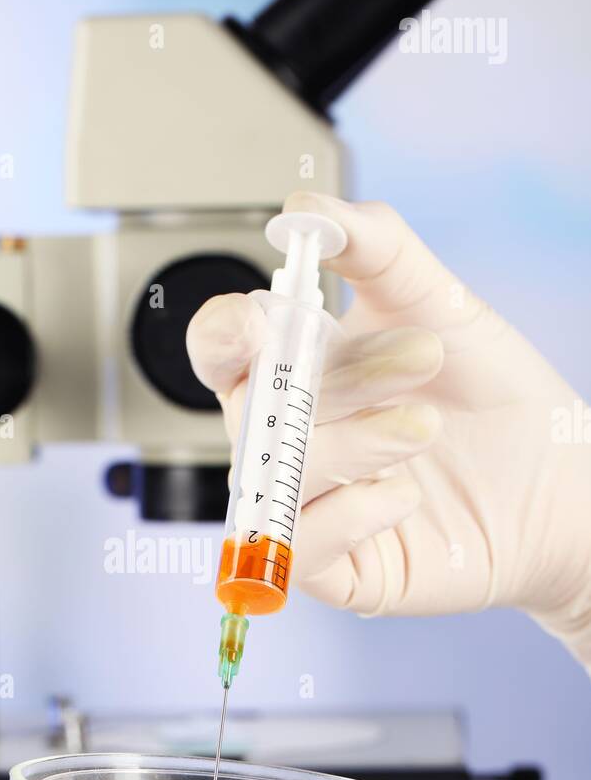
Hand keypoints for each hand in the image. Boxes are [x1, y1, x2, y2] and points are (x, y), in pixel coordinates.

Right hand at [187, 194, 590, 666]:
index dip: (221, 334)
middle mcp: (291, 440)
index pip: (222, 350)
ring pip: (276, 477)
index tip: (260, 316)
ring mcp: (306, 505)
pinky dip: (354, 512)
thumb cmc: (497, 399)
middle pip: (252, 410)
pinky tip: (406, 497)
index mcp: (301, 372)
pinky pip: (300, 545)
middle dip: (334, 382)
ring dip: (354, 443)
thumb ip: (375, 247)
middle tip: (421, 356)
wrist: (561, 483)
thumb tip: (306, 210)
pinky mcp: (334, 569)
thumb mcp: (441, 304)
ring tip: (426, 426)